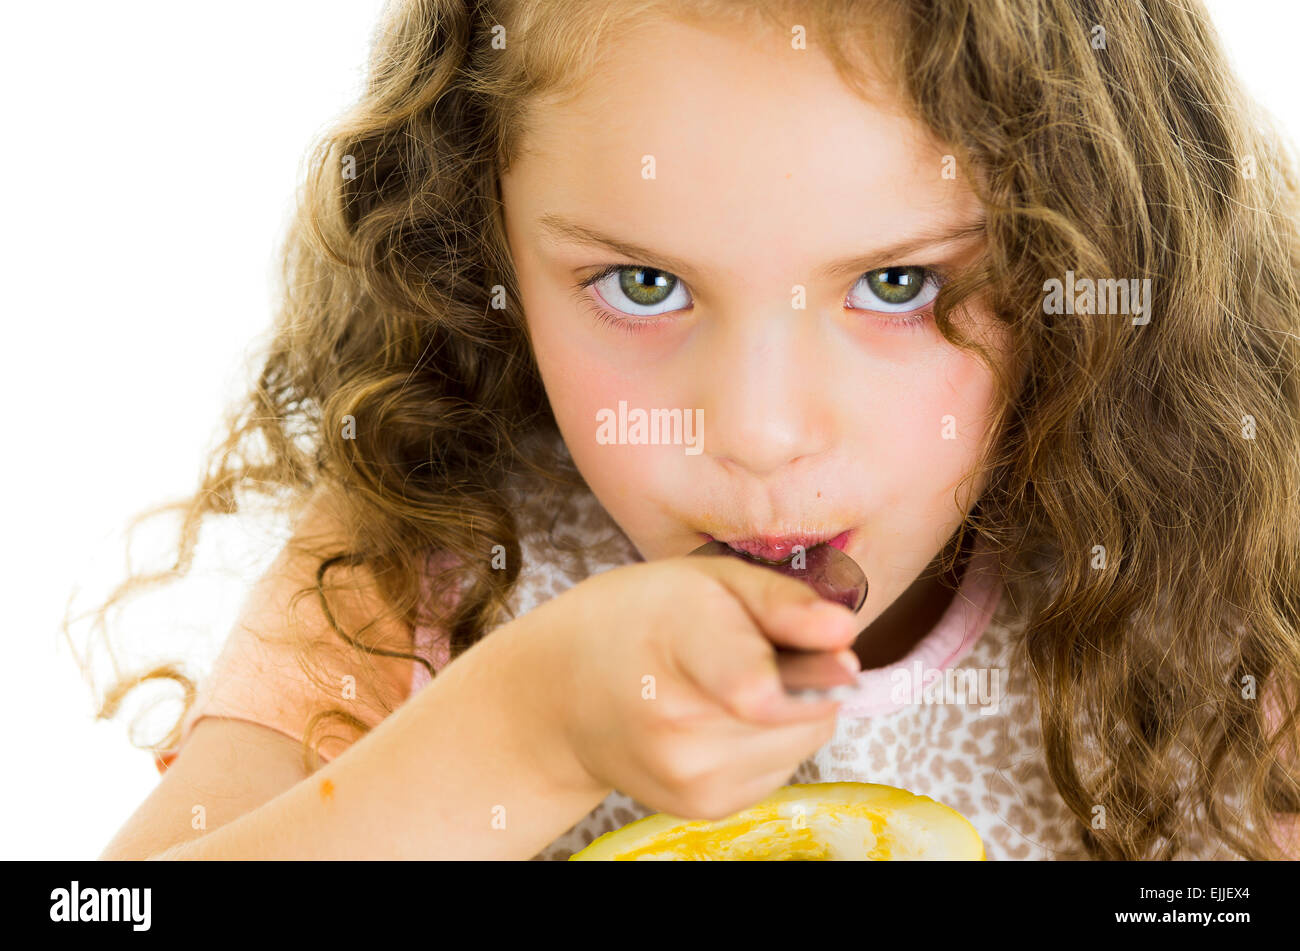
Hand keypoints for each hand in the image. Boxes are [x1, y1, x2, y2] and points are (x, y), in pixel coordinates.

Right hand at [522, 554, 859, 820]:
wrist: (558, 695)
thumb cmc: (634, 620)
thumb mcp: (704, 579)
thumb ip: (780, 602)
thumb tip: (843, 634)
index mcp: (675, 648)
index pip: (758, 687)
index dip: (816, 672)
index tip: (836, 651)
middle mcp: (679, 727)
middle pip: (805, 710)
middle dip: (807, 675)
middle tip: (754, 647)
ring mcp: (691, 776)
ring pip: (805, 738)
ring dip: (792, 709)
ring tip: (731, 679)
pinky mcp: (706, 806)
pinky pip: (784, 765)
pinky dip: (772, 737)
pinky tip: (724, 713)